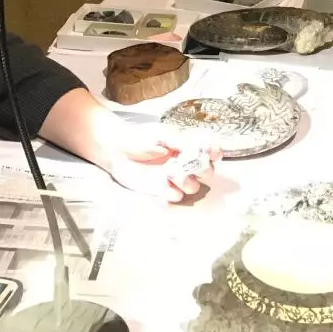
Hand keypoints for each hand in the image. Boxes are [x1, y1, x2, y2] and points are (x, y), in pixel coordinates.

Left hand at [102, 127, 220, 202]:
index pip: (211, 151)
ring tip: (170, 172)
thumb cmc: (140, 138)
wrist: (117, 149)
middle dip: (203, 169)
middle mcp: (185, 163)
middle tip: (191, 163)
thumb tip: (195, 149)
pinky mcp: (162, 190)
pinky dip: (172, 192)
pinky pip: (176, 197)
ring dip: (186, 180)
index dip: (215, 152)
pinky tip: (163, 182)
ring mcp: (174, 178)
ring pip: (193, 186)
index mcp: (187, 147)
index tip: (210, 151)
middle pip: (207, 172)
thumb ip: (179, 141)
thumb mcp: (162, 134)